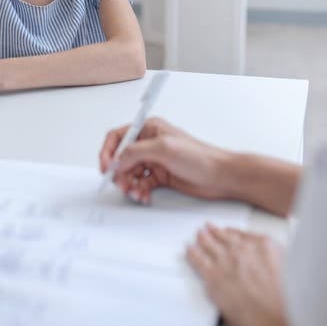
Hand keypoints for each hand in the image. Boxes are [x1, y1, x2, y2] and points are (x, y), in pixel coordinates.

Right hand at [98, 117, 232, 201]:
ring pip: (130, 173)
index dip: (108, 152)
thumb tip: (116, 160)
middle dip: (119, 173)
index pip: (118, 137)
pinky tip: (145, 196)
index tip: (106, 168)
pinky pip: (141, 184)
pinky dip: (139, 191)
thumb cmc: (200, 157)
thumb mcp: (164, 149)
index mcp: (149, 129)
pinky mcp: (160, 176)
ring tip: (137, 193)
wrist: (220, 176)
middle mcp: (150, 143)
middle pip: (121, 158)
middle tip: (123, 185)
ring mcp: (155, 161)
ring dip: (129, 184)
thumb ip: (135, 152)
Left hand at [187, 225, 288, 325]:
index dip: (231, 233)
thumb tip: (265, 258)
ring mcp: (226, 262)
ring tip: (198, 237)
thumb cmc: (284, 304)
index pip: (241, 234)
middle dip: (214, 233)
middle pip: (223, 237)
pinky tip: (189, 251)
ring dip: (202, 239)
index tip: (226, 232)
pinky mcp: (213, 278)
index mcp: (263, 246)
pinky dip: (192, 254)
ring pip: (208, 245)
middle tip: (207, 230)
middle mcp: (243, 250)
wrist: (273, 323)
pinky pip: (197, 260)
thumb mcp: (288, 271)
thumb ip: (273, 259)